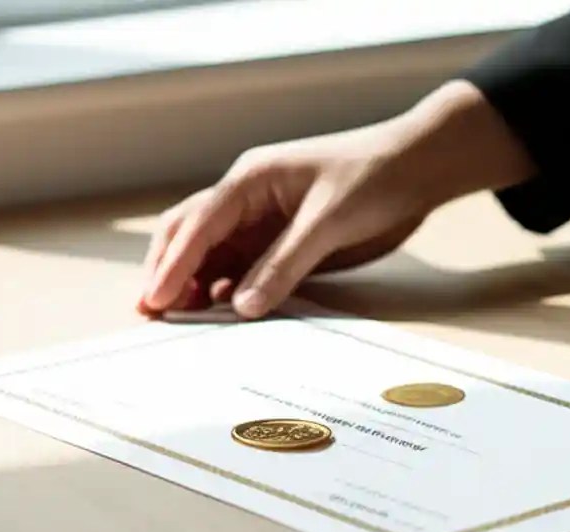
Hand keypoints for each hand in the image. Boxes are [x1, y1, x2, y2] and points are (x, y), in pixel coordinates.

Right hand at [138, 80, 534, 318]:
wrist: (418, 169)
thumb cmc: (373, 177)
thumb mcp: (328, 221)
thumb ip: (284, 264)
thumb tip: (240, 307)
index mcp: (250, 180)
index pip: (198, 224)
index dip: (173, 264)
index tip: (155, 299)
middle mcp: (248, 202)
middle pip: (190, 237)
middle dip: (167, 272)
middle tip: (150, 315)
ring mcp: (265, 225)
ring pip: (214, 259)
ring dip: (194, 287)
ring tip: (178, 324)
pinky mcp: (285, 246)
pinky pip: (246, 273)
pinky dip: (229, 294)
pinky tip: (222, 316)